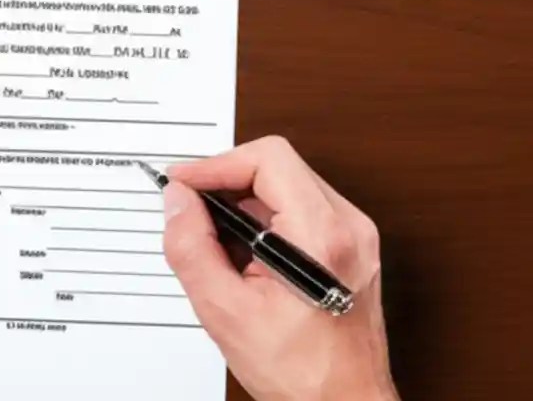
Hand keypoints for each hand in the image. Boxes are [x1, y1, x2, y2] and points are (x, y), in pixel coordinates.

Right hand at [163, 137, 397, 400]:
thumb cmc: (301, 373)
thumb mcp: (225, 311)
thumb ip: (192, 248)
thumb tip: (177, 202)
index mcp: (322, 236)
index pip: (267, 159)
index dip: (216, 165)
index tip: (184, 183)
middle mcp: (348, 227)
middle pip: (278, 166)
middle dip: (226, 183)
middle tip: (192, 210)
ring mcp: (355, 236)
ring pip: (288, 185)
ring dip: (244, 203)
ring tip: (218, 242)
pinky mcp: (351, 247)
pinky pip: (302, 209)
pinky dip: (266, 220)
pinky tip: (245, 256)